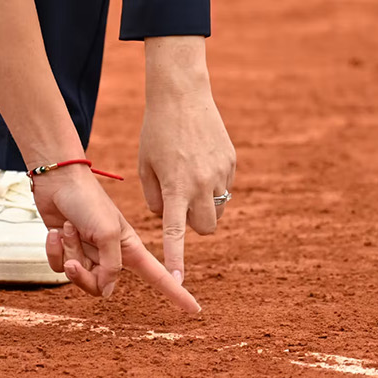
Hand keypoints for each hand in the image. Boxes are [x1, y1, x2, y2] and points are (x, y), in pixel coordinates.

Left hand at [34, 166, 200, 312]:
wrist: (58, 181)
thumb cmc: (88, 200)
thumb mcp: (108, 233)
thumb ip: (112, 266)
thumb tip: (107, 290)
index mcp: (130, 249)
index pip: (159, 276)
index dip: (176, 293)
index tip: (195, 309)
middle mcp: (111, 254)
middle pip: (102, 287)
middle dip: (84, 275)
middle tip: (74, 260)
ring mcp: (90, 253)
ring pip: (79, 278)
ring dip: (69, 254)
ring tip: (67, 230)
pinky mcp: (69, 248)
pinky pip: (60, 266)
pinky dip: (54, 250)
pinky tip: (54, 232)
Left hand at [140, 36, 235, 284]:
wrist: (182, 94)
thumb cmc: (155, 131)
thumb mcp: (145, 166)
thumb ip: (155, 198)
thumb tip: (167, 218)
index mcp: (175, 187)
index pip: (176, 233)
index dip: (176, 259)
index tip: (177, 283)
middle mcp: (201, 184)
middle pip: (205, 228)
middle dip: (195, 225)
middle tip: (181, 205)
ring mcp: (221, 173)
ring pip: (217, 207)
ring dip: (204, 202)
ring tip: (189, 173)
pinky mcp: (232, 162)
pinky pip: (224, 185)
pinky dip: (213, 181)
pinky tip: (200, 158)